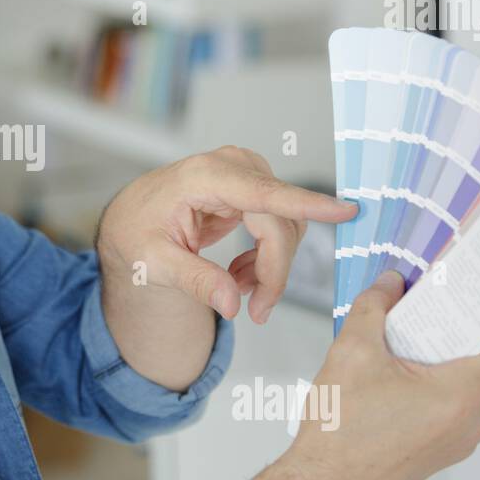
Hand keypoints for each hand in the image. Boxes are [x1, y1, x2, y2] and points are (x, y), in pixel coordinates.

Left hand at [97, 146, 357, 323]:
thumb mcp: (153, 264)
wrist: (132, 220)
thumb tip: (232, 305)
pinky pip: (279, 226)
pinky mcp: (252, 186)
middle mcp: (229, 167)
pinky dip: (265, 258)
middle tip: (258, 312)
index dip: (306, 205)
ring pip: (286, 228)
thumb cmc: (138, 235)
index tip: (347, 211)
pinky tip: (239, 274)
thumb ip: (194, 282)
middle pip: (279, 223)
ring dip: (269, 267)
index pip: (263, 194)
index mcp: (202, 178)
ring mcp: (244, 174)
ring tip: (237, 288)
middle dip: (273, 273)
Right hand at [287, 270, 479, 479]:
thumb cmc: (338, 430)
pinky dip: (432, 381)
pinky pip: (451, 405)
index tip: (479, 287)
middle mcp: (472, 420)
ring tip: (401, 340)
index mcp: (461, 394)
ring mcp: (460, 439)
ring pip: (466, 381)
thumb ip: (374, 307)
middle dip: (457, 326)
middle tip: (426, 304)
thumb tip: (391, 284)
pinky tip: (394, 374)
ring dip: (440, 355)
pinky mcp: (443, 450)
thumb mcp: (351, 351)